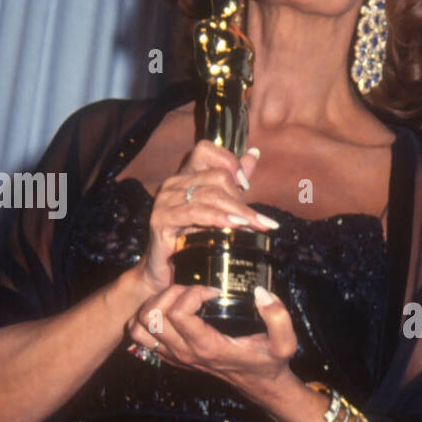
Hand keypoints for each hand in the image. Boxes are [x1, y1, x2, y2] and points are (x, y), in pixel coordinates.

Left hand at [126, 281, 298, 399]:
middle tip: (193, 291)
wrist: (260, 386)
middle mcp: (185, 353)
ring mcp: (175, 357)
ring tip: (178, 299)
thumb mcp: (284, 343)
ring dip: (153, 305)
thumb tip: (260, 293)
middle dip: (170, 294)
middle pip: (152, 316)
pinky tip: (172, 312)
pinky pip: (141, 337)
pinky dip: (148, 319)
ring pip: (139, 327)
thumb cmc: (269, 362)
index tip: (212, 292)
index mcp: (207, 347)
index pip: (178, 314)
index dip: (191, 293)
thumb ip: (279, 318)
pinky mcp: (171, 357)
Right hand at [132, 141, 275, 295]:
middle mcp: (174, 183)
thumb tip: (253, 153)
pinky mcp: (161, 219)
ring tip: (255, 225)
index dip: (229, 162)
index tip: (246, 185)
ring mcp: (166, 200)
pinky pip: (194, 213)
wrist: (166, 271)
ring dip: (237, 211)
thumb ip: (235, 182)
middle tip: (261, 222)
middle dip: (242, 201)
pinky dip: (217, 218)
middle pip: (217, 177)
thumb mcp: (219, 209)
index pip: (206, 150)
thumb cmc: (193, 241)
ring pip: (210, 195)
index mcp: (187, 176)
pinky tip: (232, 225)